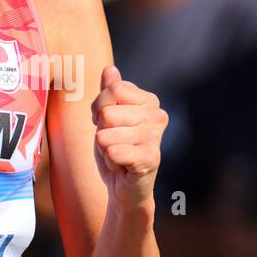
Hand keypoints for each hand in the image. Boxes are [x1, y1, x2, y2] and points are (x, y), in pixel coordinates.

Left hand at [90, 65, 166, 210]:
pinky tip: (122, 166)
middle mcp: (157, 115)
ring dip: (104, 149)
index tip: (106, 123)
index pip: (112, 89)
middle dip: (101, 131)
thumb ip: (109, 93)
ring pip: (105, 134)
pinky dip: (109, 162)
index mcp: (149, 101)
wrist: (124, 187)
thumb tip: (109, 69)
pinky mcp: (150, 158)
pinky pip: (111, 152)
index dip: (99, 108)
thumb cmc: (116, 148)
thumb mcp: (107, 117)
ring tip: (119, 155)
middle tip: (114, 143)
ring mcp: (155, 137)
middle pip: (107, 113)